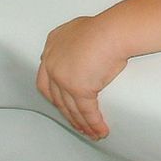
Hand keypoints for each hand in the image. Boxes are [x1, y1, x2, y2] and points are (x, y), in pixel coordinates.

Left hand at [37, 14, 129, 139]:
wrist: (113, 30)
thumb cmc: (105, 27)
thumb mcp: (81, 30)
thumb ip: (75, 43)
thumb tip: (83, 53)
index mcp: (52, 48)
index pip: (46, 79)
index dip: (54, 96)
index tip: (62, 106)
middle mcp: (52, 63)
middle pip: (56, 98)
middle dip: (67, 114)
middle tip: (77, 124)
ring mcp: (63, 78)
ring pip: (71, 108)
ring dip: (81, 123)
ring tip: (91, 133)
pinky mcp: (78, 88)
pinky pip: (87, 111)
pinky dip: (94, 124)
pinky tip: (100, 131)